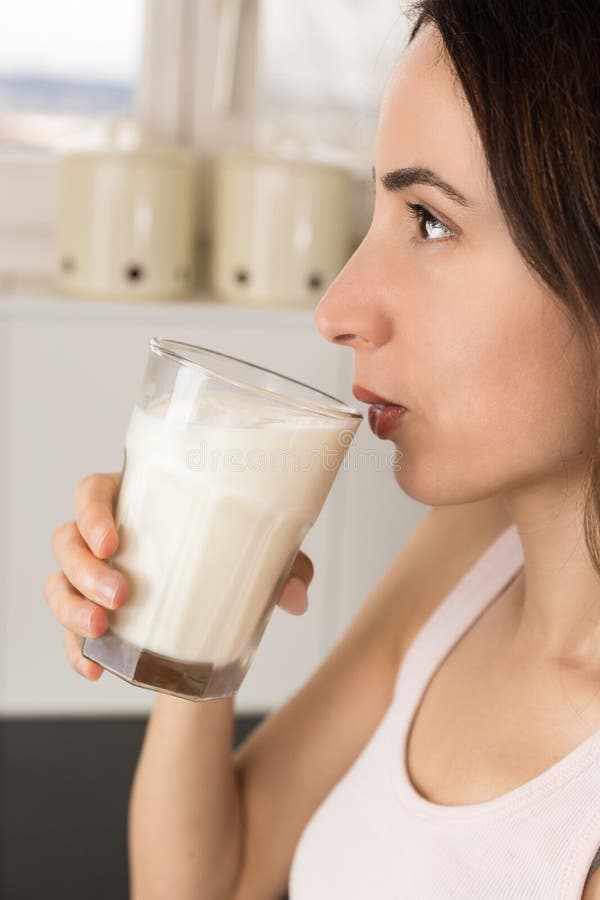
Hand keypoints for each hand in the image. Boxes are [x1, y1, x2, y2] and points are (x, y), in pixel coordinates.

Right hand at [44, 473, 314, 680]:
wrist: (220, 613)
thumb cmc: (230, 561)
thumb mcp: (262, 558)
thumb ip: (285, 567)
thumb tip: (297, 595)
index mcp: (139, 504)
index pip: (93, 493)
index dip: (92, 514)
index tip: (113, 542)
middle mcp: (107, 539)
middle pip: (67, 540)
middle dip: (84, 568)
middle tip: (121, 594)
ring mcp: (94, 579)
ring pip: (58, 583)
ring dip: (72, 607)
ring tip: (103, 628)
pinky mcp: (94, 617)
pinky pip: (67, 632)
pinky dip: (75, 650)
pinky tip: (93, 667)